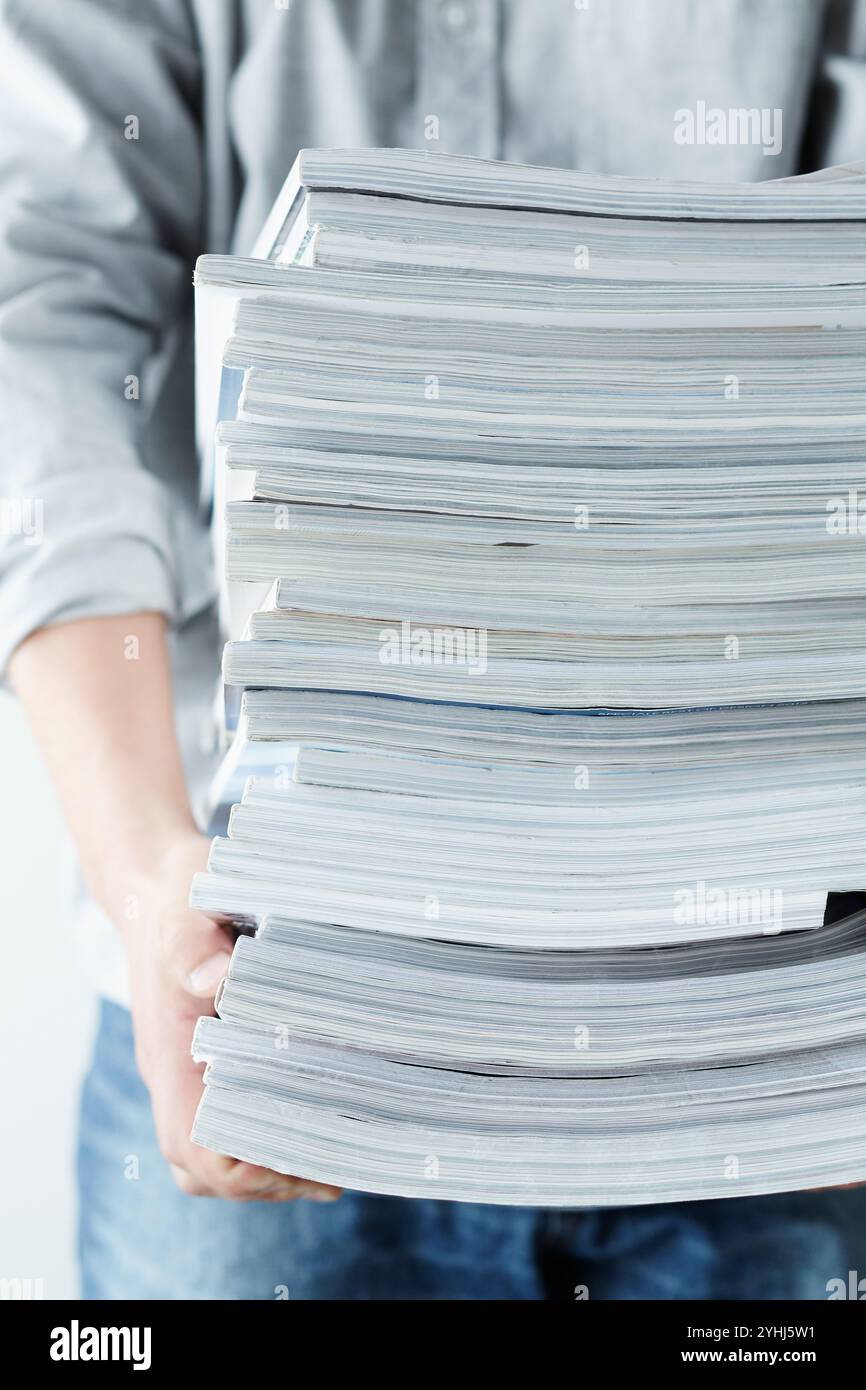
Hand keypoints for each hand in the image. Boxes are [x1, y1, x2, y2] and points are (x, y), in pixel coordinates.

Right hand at [121, 830, 340, 1202]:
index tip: (303, 1146)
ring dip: (270, 1162)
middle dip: (268, 1177)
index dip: (247, 1165)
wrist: (157, 882)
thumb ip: (195, 945)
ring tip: (333, 1153)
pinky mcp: (208, 1055)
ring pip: (216, 1151)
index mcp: (169, 1053)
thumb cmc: (177, 896)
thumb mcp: (186, 909)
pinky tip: (318, 1114)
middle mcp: (176, 1072)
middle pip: (204, 1167)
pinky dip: (269, 1130)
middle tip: (335, 1162)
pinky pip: (229, 1117)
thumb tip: (219, 979)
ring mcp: (189, 1068)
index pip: (193, 1146)